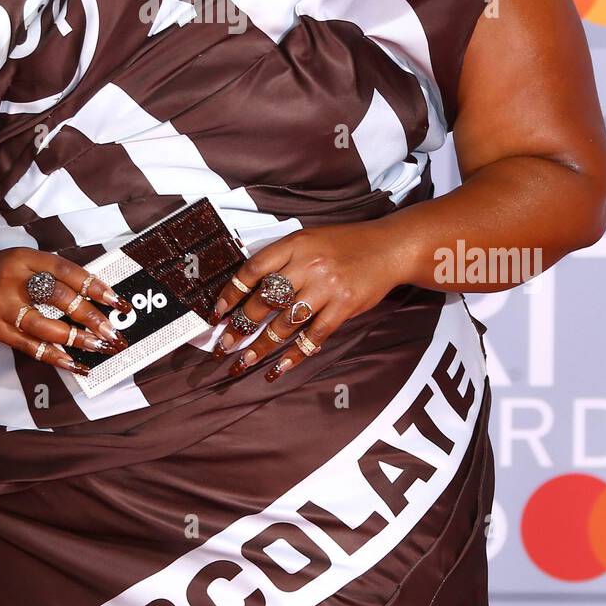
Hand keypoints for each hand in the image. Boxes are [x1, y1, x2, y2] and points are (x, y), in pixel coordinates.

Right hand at [0, 247, 134, 375]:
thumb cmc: (7, 270)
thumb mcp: (29, 259)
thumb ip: (57, 274)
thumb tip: (98, 297)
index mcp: (26, 257)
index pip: (65, 270)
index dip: (93, 285)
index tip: (116, 301)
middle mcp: (13, 279)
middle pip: (57, 297)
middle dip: (88, 316)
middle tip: (111, 331)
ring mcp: (0, 304)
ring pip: (43, 325)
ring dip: (74, 338)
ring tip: (97, 346)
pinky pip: (26, 345)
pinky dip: (51, 354)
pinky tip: (71, 361)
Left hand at [209, 222, 402, 382]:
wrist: (388, 247)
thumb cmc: (344, 244)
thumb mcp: (309, 239)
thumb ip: (282, 258)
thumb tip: (247, 287)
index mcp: (295, 243)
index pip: (253, 269)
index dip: (231, 293)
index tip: (217, 312)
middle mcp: (308, 264)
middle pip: (265, 300)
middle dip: (240, 326)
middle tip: (224, 345)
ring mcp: (327, 287)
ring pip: (286, 322)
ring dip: (262, 346)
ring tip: (244, 362)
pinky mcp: (344, 307)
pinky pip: (314, 335)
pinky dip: (295, 354)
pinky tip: (280, 366)